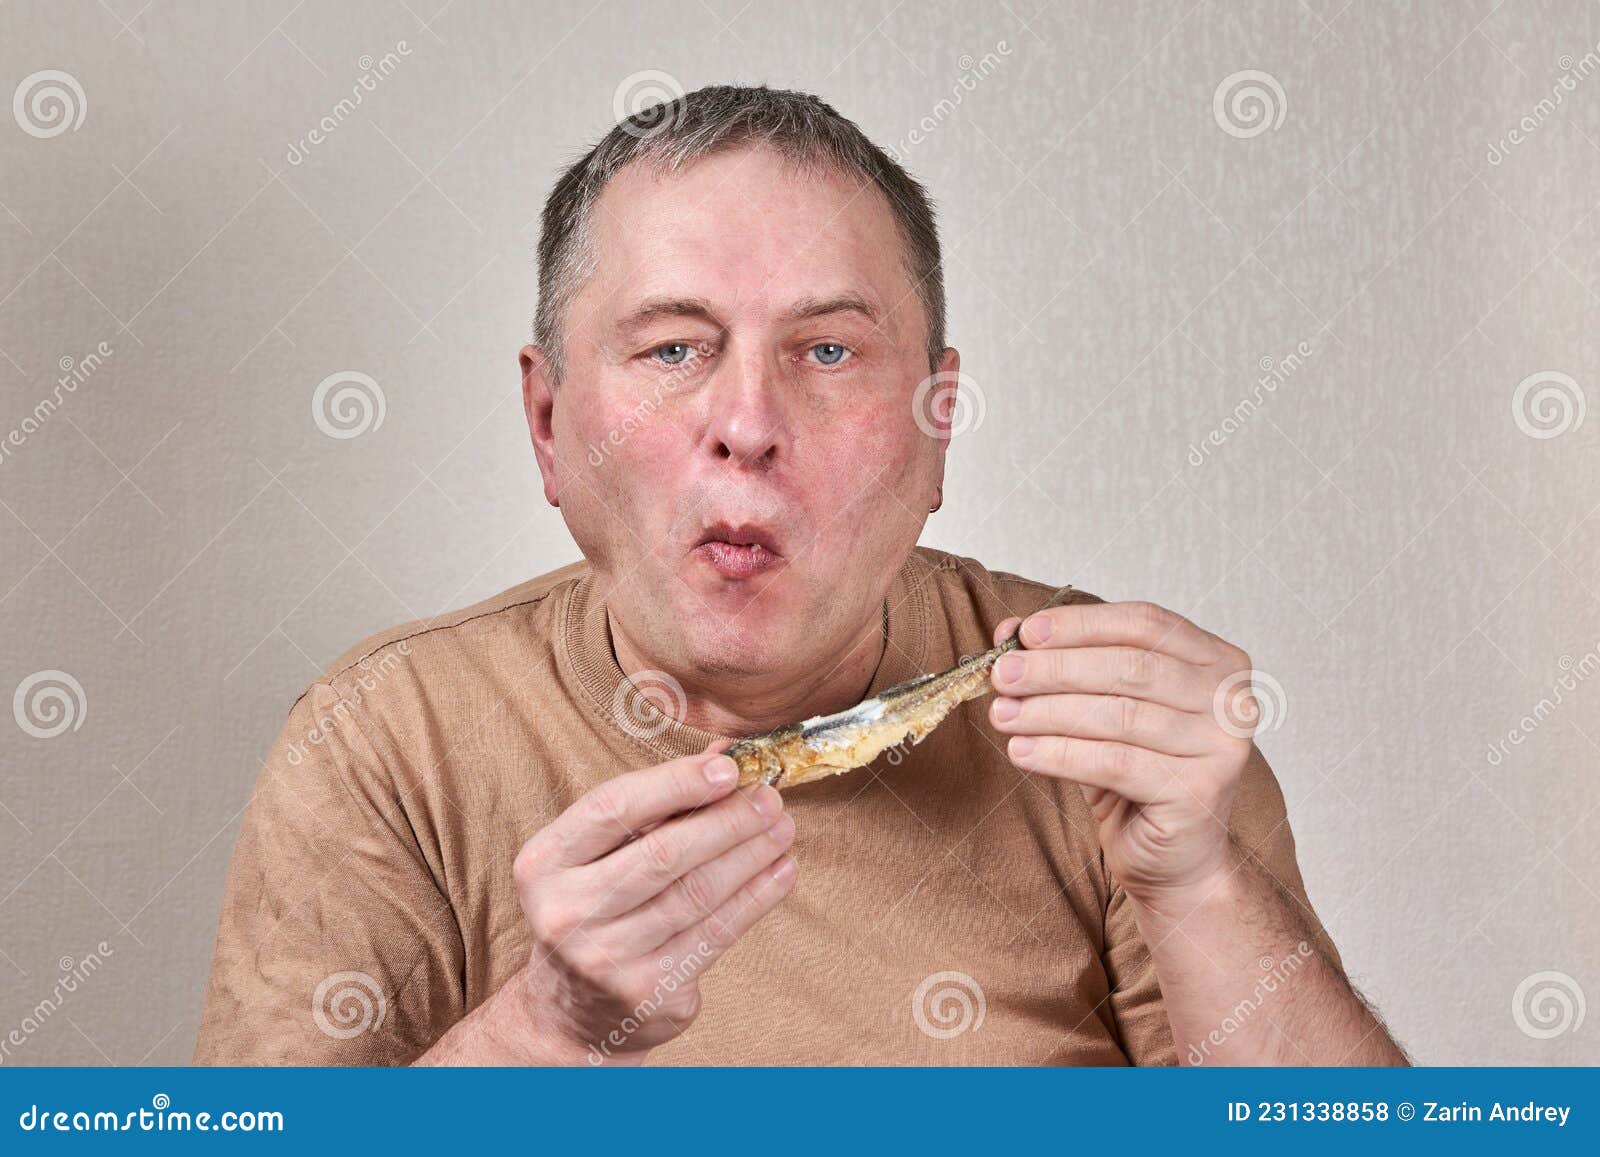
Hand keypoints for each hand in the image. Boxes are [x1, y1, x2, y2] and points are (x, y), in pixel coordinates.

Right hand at [509, 743, 796, 1063]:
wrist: (570, 1013)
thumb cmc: (595, 908)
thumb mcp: (602, 854)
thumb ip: (658, 804)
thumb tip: (725, 757)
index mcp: (545, 863)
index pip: (614, 809)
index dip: (676, 783)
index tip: (729, 769)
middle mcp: (567, 911)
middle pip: (663, 854)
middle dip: (727, 821)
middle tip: (770, 798)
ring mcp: (605, 957)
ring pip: (695, 894)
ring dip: (749, 856)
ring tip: (783, 830)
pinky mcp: (647, 991)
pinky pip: (714, 934)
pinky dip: (754, 898)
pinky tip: (780, 872)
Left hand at [988, 600, 1260, 903]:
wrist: (1171, 858)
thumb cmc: (1138, 773)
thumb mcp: (1101, 708)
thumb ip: (1068, 663)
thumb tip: (1011, 631)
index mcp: (1218, 661)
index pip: (1144, 623)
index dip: (1081, 625)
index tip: (1025, 633)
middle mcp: (1231, 700)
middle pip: (1130, 667)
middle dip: (1056, 668)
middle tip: (1002, 675)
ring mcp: (1221, 747)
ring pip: (1119, 714)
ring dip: (1049, 711)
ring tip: (1002, 714)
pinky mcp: (1198, 793)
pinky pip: (1114, 763)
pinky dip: (1060, 754)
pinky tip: (1022, 750)